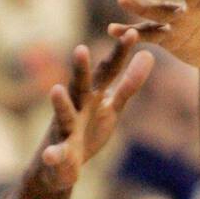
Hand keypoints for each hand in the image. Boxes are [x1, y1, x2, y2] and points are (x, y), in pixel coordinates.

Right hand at [36, 30, 153, 191]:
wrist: (60, 166)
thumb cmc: (88, 131)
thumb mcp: (111, 108)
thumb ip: (128, 85)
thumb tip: (148, 53)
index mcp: (92, 95)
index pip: (107, 71)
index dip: (119, 54)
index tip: (132, 33)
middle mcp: (76, 107)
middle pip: (79, 85)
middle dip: (80, 69)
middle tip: (81, 49)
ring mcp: (65, 129)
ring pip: (63, 115)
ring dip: (60, 103)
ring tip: (56, 90)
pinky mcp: (59, 154)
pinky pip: (56, 154)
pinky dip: (53, 154)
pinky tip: (50, 155)